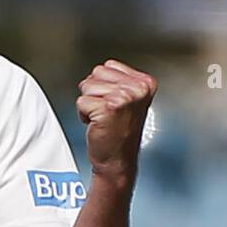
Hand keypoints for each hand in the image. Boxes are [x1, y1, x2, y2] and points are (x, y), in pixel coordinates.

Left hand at [77, 59, 155, 184]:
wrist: (118, 160)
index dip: (105, 86)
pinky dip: (84, 114)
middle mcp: (137, 88)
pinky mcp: (107, 108)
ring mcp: (123, 97)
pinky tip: (98, 123)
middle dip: (95, 92)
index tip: (115, 104)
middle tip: (108, 112)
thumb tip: (102, 69)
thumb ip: (121, 81)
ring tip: (104, 117)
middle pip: (96, 73)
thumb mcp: (130, 100)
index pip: (109, 66)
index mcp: (145, 82)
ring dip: (90, 103)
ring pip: (87, 86)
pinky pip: (81, 101)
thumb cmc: (121, 133)